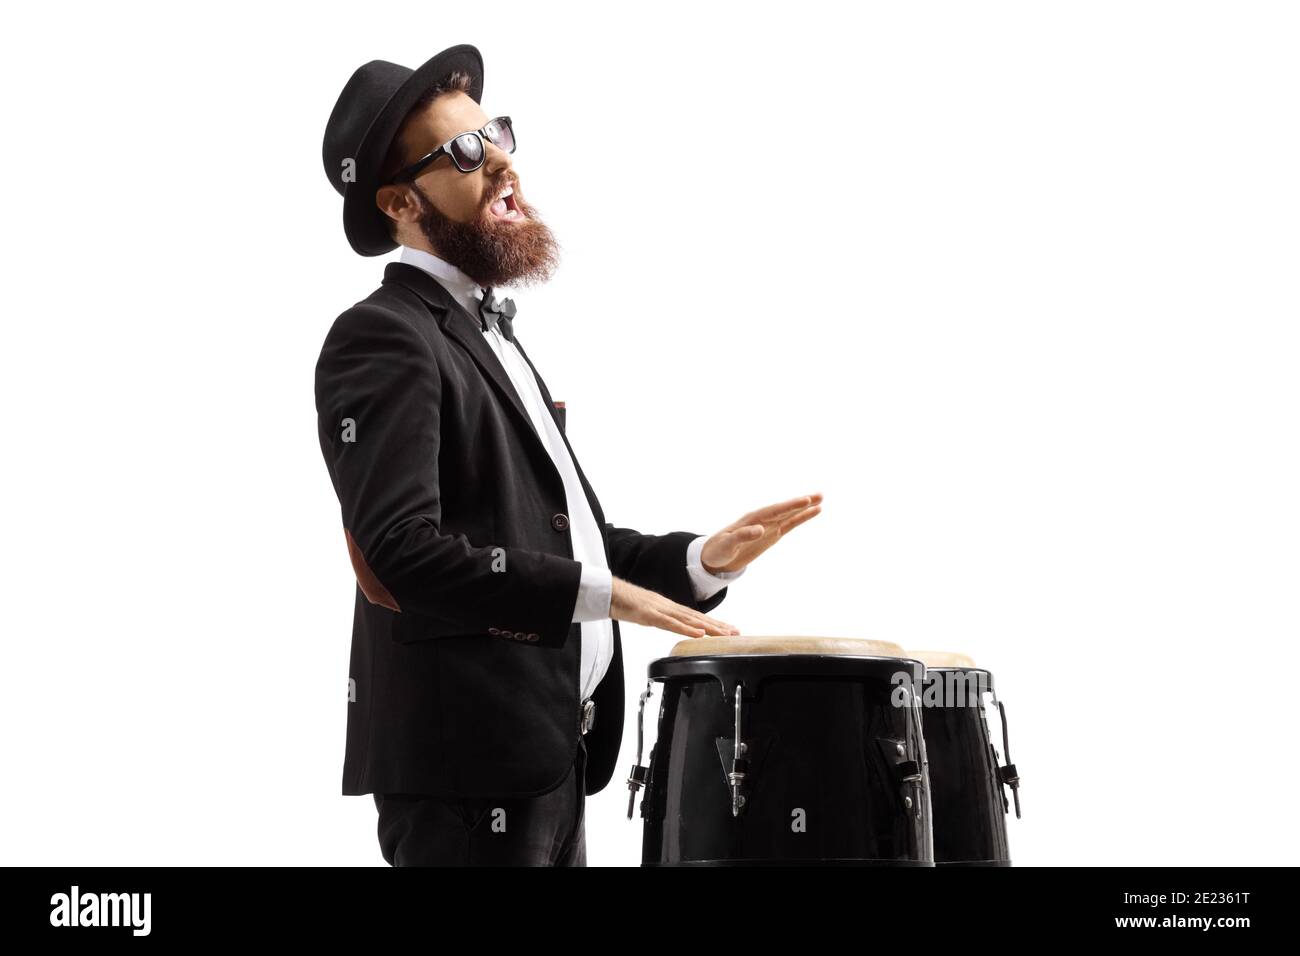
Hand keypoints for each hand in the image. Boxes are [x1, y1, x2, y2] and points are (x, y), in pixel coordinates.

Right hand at [610, 577, 739, 638]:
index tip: (728, 629)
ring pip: (689, 620)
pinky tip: (699, 634)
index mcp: (670, 607)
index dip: (713, 623)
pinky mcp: (651, 615)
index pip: (696, 617)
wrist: (610, 593)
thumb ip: (662, 618)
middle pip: (698, 618)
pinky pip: (671, 624)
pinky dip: (687, 629)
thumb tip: (673, 626)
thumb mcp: (649, 613)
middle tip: (736, 632)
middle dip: (718, 626)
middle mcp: (670, 607)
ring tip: (724, 634)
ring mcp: (661, 610)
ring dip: (709, 628)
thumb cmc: (627, 603)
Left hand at [700, 493, 823, 574]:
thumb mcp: (727, 545)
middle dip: (801, 503)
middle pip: (784, 509)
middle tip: (819, 495)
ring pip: (790, 514)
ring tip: (821, 499)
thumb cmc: (718, 549)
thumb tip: (760, 529)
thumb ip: (742, 536)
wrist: (716, 557)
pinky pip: (790, 525)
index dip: (789, 506)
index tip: (804, 500)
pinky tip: (813, 512)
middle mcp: (762, 519)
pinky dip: (801, 518)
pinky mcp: (773, 534)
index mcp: (751, 519)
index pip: (773, 511)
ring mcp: (769, 526)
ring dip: (805, 508)